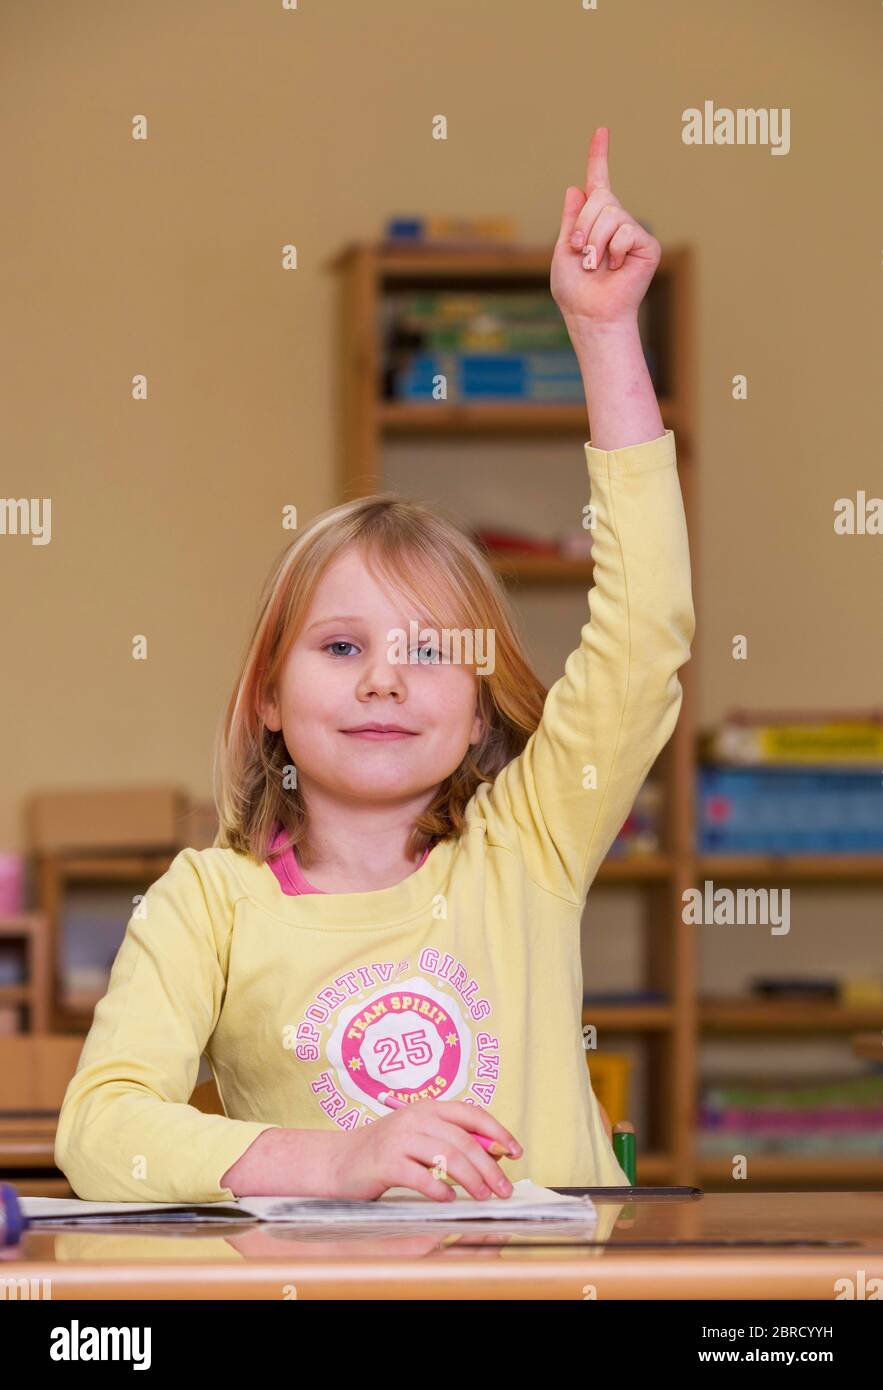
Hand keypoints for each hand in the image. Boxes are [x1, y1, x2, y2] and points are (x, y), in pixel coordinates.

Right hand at [328, 1100, 522, 1201]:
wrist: (339, 1162)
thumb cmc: (385, 1152)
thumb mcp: (421, 1138)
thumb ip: (453, 1140)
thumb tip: (495, 1152)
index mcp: (427, 1107)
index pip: (471, 1113)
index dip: (497, 1131)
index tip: (516, 1151)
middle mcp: (414, 1117)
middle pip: (463, 1140)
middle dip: (489, 1166)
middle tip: (504, 1189)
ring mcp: (398, 1138)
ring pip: (447, 1157)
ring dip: (471, 1179)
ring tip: (483, 1197)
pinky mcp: (385, 1162)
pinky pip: (421, 1176)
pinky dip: (439, 1190)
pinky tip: (449, 1200)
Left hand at [550, 127, 660, 326]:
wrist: (590, 314)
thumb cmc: (575, 290)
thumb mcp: (563, 249)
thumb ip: (571, 219)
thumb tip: (576, 187)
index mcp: (595, 221)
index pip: (599, 182)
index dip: (599, 156)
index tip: (601, 131)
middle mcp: (617, 222)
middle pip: (601, 198)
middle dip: (583, 225)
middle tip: (580, 253)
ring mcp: (633, 233)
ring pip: (612, 214)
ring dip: (595, 241)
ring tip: (594, 264)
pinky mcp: (647, 246)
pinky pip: (626, 231)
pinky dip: (614, 250)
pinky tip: (615, 267)